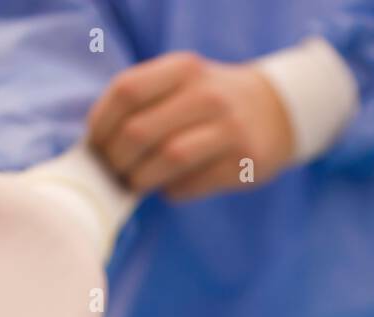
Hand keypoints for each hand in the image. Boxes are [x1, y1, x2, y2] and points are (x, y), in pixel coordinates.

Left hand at [86, 52, 293, 201]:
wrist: (278, 112)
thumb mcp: (182, 82)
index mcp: (184, 69)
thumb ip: (143, 101)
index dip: (101, 124)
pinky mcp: (242, 163)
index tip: (96, 145)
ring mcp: (229, 130)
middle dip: (115, 160)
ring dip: (140, 179)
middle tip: (113, 171)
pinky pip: (189, 185)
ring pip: (165, 160)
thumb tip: (97, 145)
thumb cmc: (212, 103)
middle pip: (139, 132)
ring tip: (135, 183)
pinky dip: (170, 191)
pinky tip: (171, 185)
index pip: (126, 92)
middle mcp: (207, 95)